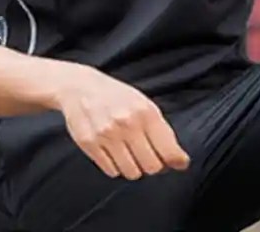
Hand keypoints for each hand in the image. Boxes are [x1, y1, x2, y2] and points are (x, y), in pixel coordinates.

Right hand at [56, 65, 190, 179]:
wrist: (79, 87)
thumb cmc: (116, 97)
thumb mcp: (144, 104)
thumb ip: (162, 131)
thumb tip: (179, 161)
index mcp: (146, 112)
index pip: (169, 151)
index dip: (176, 162)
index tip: (178, 163)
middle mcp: (127, 124)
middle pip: (151, 166)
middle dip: (154, 165)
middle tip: (149, 156)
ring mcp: (106, 135)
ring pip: (132, 172)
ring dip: (134, 168)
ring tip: (130, 153)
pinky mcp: (89, 144)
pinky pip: (111, 171)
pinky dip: (116, 167)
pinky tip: (114, 152)